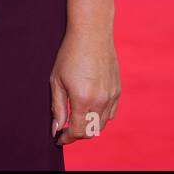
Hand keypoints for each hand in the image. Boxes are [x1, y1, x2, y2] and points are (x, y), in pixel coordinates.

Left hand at [50, 27, 119, 145]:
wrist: (92, 34)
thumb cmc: (70, 54)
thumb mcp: (56, 80)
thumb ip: (57, 107)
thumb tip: (56, 128)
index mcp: (83, 100)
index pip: (77, 131)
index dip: (66, 138)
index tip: (58, 139)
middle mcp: (101, 101)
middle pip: (91, 131)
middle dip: (77, 135)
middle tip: (65, 131)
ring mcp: (112, 96)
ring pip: (102, 124)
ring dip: (89, 127)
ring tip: (76, 121)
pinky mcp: (117, 90)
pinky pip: (111, 113)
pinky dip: (101, 118)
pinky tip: (90, 111)